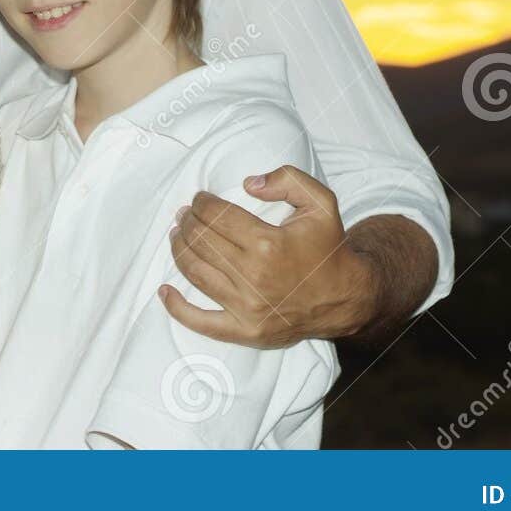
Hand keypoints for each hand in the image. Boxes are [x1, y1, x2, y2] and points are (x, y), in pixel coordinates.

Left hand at [161, 165, 377, 346]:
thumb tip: (248, 183)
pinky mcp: (245, 331)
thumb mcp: (321, 202)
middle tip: (185, 215)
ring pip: (196, 273)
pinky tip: (164, 292)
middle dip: (187, 222)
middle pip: (202, 242)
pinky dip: (177, 308)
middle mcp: (253, 276)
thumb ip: (287, 180)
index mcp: (268, 244)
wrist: (346, 296)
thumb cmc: (329, 248)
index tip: (200, 199)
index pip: (216, 216)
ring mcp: (247, 308)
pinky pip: (201, 322)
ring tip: (177, 236)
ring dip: (179, 251)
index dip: (201, 203)